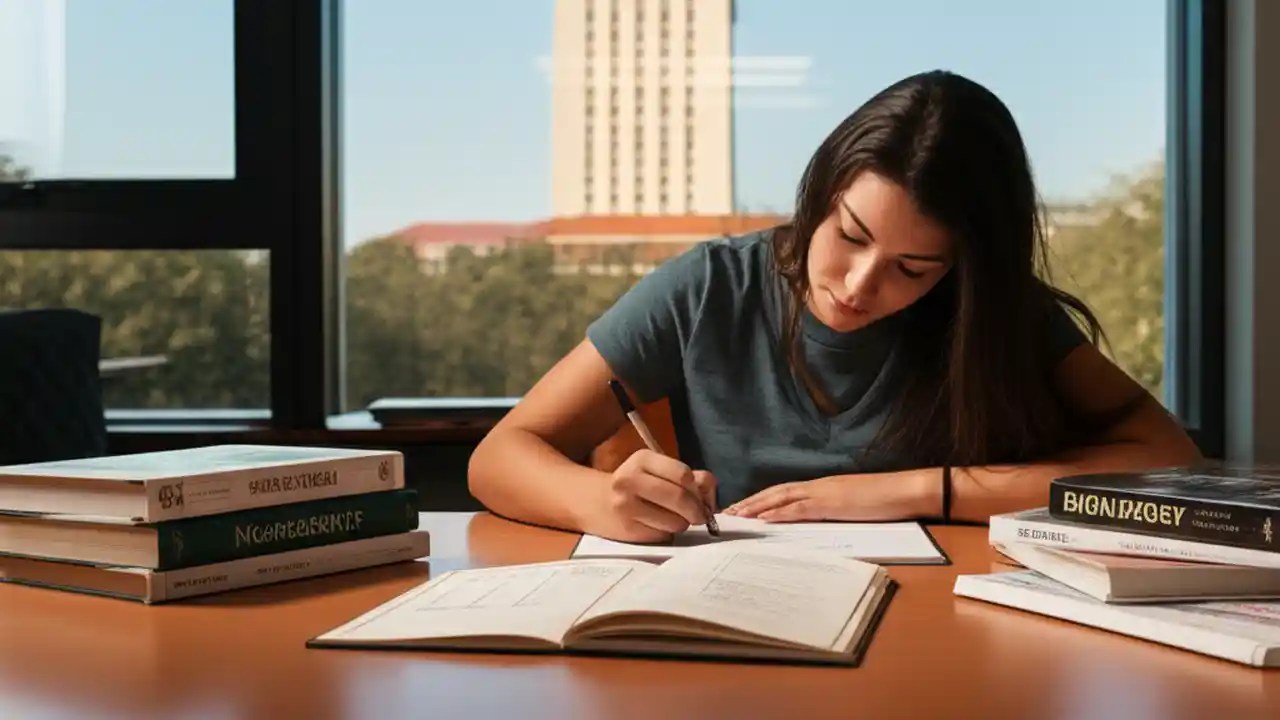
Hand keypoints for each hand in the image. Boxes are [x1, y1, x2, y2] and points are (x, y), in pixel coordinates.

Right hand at [589, 449, 717, 542]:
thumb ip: (689, 476)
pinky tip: (656, 525)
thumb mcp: (657, 470)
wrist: (594, 502)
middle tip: (698, 515)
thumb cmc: (636, 485)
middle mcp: (630, 480)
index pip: (684, 475)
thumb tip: (709, 495)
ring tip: (672, 518)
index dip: (698, 489)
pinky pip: (663, 535)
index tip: (699, 495)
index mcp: (642, 459)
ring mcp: (626, 506)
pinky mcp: (627, 530)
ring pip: (675, 522)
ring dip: (682, 523)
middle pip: (681, 498)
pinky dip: (667, 532)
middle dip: (696, 510)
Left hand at [723, 471, 936, 521]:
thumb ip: (833, 509)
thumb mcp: (852, 505)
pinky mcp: (832, 503)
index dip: (762, 499)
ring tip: (737, 515)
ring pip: (781, 497)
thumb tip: (818, 520)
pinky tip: (764, 519)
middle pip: (776, 491)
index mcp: (822, 486)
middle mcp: (818, 486)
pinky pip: (800, 508)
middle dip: (751, 502)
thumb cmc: (884, 500)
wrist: (905, 490)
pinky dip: (779, 513)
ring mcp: (824, 492)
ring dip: (757, 506)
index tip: (742, 508)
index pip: (784, 491)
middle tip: (727, 513)